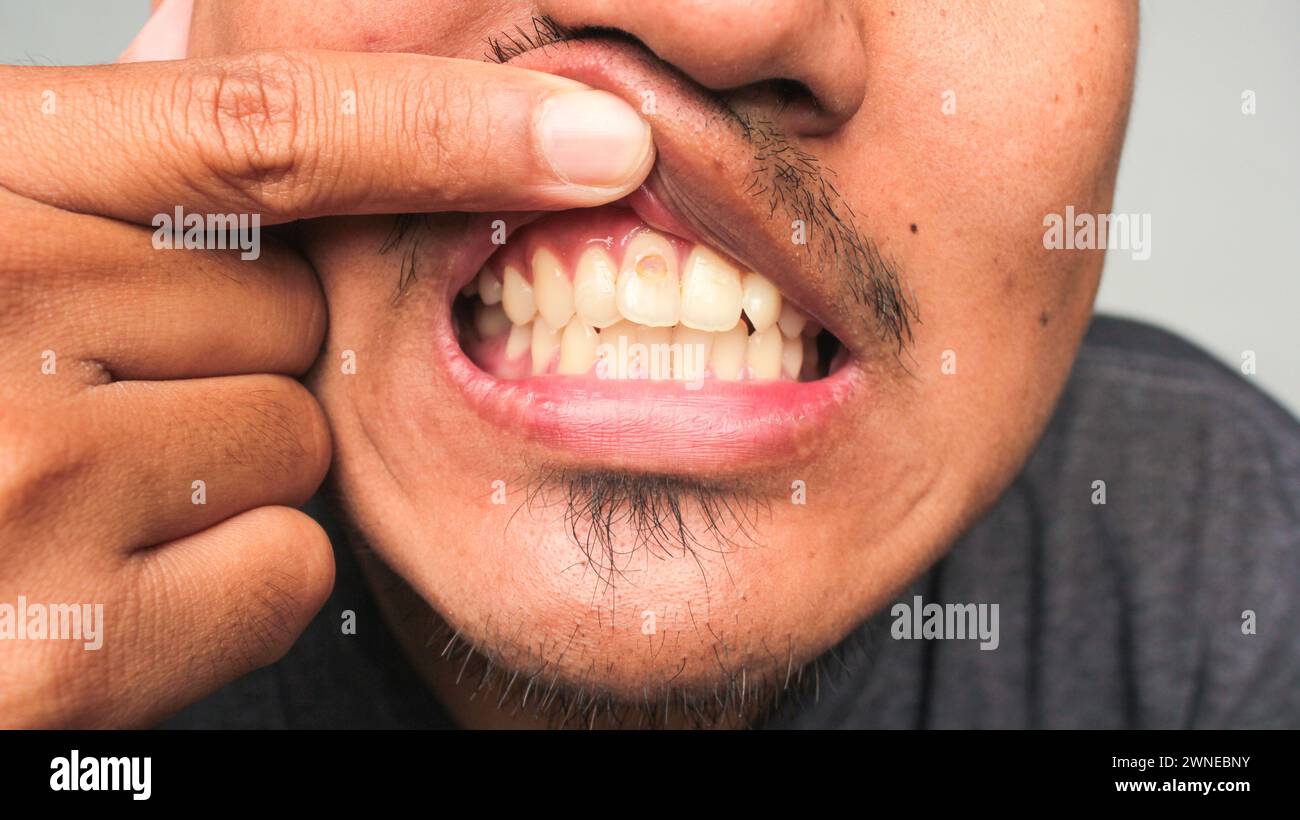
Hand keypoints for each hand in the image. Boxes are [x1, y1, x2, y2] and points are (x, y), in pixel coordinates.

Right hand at [0, 18, 652, 725]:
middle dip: (235, 347)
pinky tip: (95, 577)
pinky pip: (278, 570)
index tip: (598, 130)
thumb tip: (226, 70)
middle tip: (94, 383)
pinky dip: (223, 579)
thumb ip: (89, 163)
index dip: (453, 120)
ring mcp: (23, 482)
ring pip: (295, 441)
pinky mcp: (60, 645)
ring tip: (66, 481)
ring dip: (222, 461)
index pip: (268, 127)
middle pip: (293, 313)